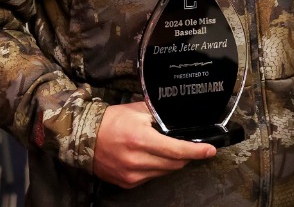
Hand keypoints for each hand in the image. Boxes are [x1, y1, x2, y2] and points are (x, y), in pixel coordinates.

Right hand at [93, 101, 215, 188]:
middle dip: (185, 155)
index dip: (197, 151)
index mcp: (141, 139)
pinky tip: (149, 157)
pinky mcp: (127, 183)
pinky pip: (151, 177)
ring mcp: (132, 174)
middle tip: (187, 146)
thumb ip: (159, 114)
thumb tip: (179, 118)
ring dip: (170, 162)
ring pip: (164, 172)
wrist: (83, 137)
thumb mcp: (137, 110)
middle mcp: (137, 160)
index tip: (210, 151)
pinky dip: (156, 168)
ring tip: (164, 149)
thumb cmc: (111, 121)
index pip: (177, 150)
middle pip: (174, 164)